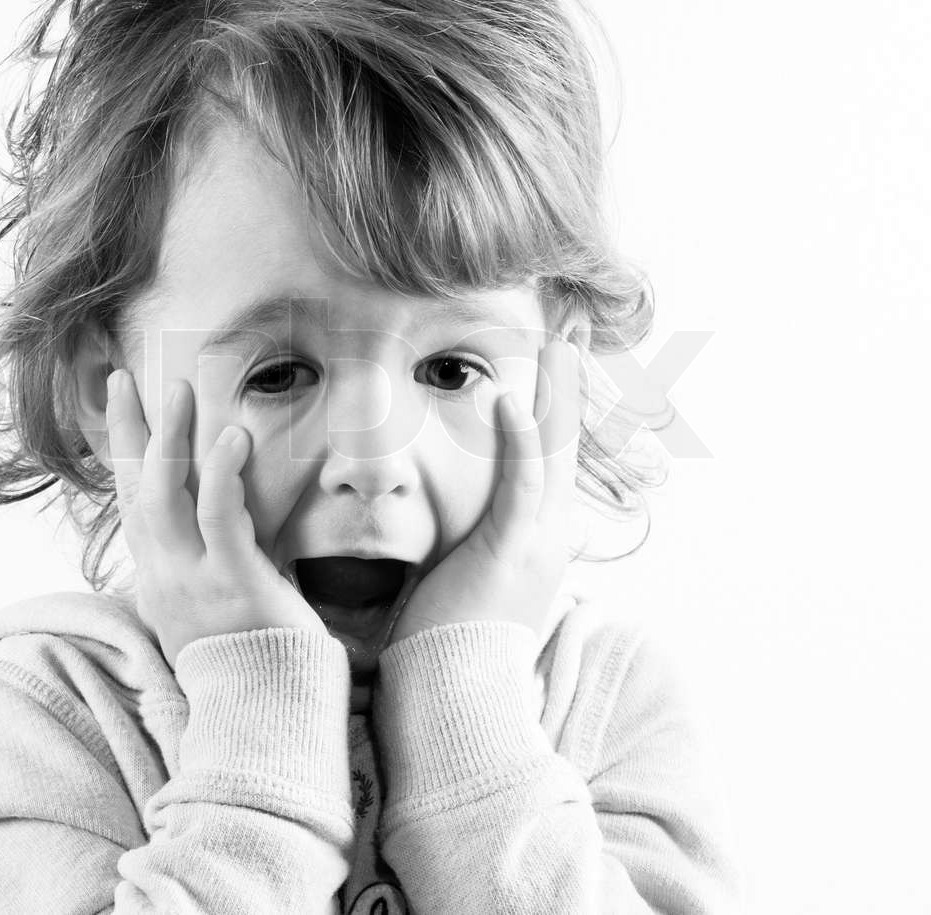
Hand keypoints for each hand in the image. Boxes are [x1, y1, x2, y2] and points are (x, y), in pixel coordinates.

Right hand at [106, 370, 328, 671]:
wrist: (261, 717)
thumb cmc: (245, 662)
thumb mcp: (208, 611)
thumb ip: (205, 566)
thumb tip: (214, 528)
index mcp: (158, 579)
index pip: (129, 505)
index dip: (122, 455)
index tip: (117, 407)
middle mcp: (164, 576)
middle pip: (135, 490)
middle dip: (129, 431)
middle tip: (123, 378)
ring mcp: (194, 580)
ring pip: (167, 497)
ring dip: (171, 439)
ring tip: (179, 389)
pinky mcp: (234, 583)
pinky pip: (220, 518)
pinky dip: (222, 474)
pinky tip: (232, 436)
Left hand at [389, 337, 582, 644]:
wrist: (453, 694)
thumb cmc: (447, 643)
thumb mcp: (470, 583)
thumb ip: (482, 552)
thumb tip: (482, 538)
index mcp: (537, 539)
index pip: (551, 457)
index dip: (557, 405)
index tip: (558, 358)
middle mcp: (549, 535)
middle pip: (566, 441)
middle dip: (570, 381)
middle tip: (574, 326)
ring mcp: (537, 543)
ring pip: (554, 451)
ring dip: (556, 392)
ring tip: (558, 341)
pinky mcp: (511, 551)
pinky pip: (521, 485)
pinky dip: (520, 440)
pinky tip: (512, 398)